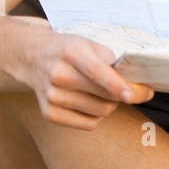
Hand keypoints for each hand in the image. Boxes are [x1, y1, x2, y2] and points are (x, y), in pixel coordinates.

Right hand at [23, 31, 152, 129]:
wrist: (33, 57)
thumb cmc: (68, 50)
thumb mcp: (89, 44)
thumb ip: (112, 61)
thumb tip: (134, 85)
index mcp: (72, 52)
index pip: (96, 71)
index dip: (116, 85)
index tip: (132, 95)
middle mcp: (59, 75)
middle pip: (104, 96)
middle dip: (124, 94)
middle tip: (127, 87)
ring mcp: (52, 96)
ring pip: (100, 112)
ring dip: (110, 104)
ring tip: (102, 92)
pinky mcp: (49, 113)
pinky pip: (89, 124)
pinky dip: (97, 116)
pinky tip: (89, 102)